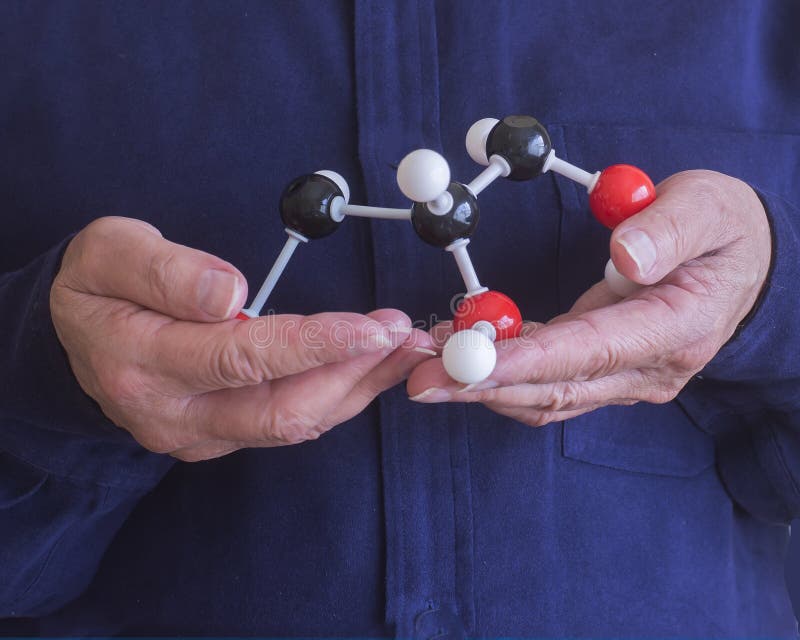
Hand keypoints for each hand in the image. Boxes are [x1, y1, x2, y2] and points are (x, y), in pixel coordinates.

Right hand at [51, 216, 433, 460]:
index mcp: (141, 362)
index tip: (373, 326)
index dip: (315, 344)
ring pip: (291, 425)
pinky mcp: (217, 439)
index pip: (243, 358)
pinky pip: (286, 425)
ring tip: (402, 349)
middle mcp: (171, 413)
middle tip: (406, 335)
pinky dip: (334, 397)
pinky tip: (367, 368)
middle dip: (353, 373)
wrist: (75, 339)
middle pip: (280, 408)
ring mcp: (196, 435)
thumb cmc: (98, 286)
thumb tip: (230, 294)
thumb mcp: (109, 252)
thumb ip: (164, 271)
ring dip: (355, 388)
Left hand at [407, 170, 771, 425]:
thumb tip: (625, 257)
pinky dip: (501, 373)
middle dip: (483, 385)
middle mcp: (648, 370)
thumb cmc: (725, 231)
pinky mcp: (605, 372)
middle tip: (420, 379)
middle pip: (555, 388)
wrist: (744, 265)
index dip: (527, 359)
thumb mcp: (710, 208)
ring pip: (545, 396)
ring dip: (483, 385)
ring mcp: (625, 379)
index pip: (591, 350)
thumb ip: (668, 230)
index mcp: (677, 328)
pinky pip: (548, 382)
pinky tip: (462, 350)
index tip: (468, 361)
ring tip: (426, 363)